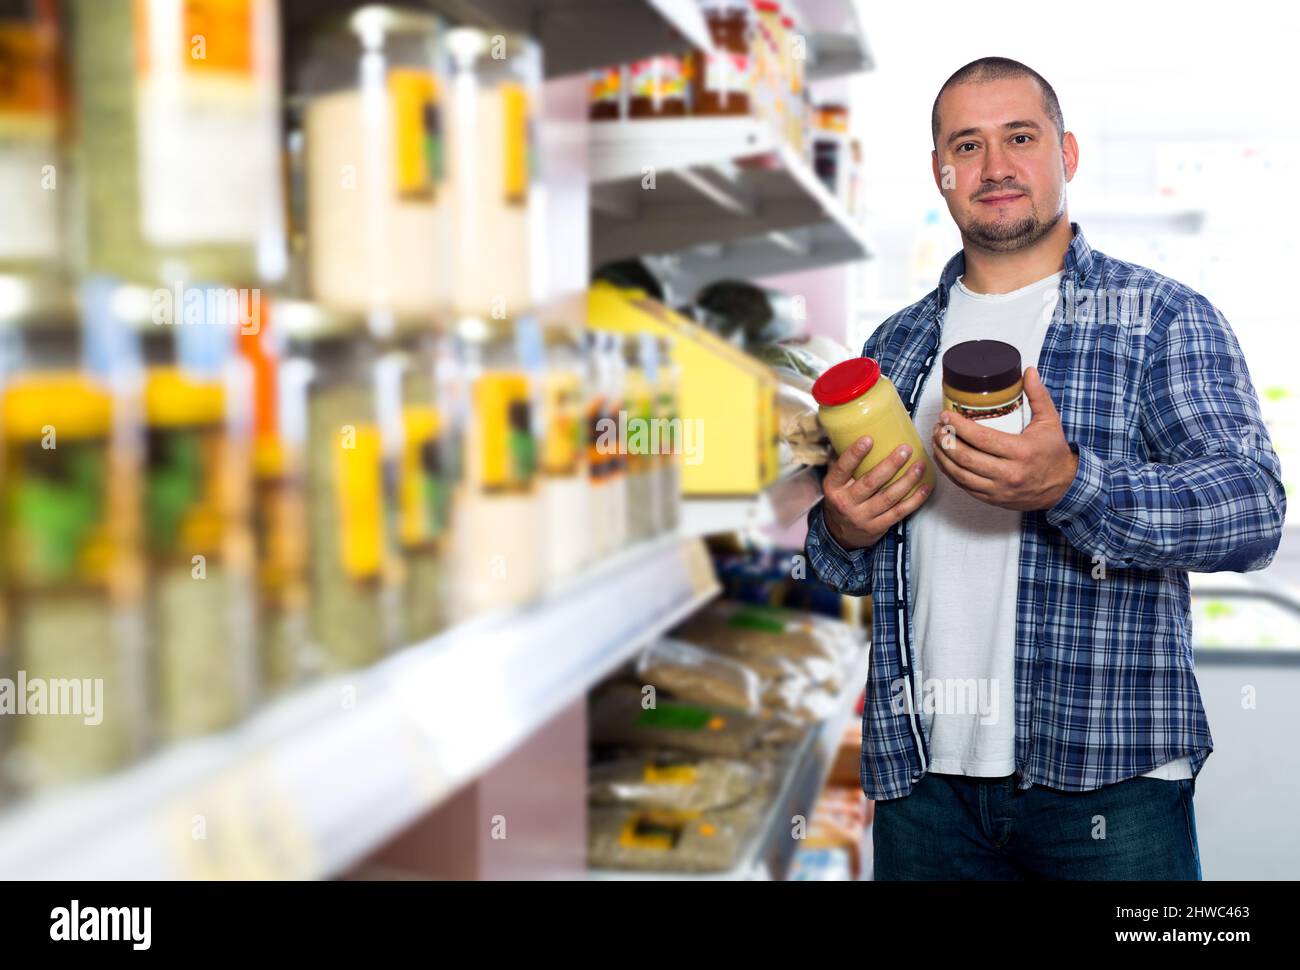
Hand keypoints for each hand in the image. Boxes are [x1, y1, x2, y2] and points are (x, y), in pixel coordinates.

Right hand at [821, 435, 932, 549]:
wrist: (841, 534)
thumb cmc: (842, 499)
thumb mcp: (835, 483)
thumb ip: (844, 463)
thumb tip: (856, 433)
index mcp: (833, 488)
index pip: (842, 469)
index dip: (854, 454)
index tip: (869, 439)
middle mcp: (846, 503)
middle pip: (870, 483)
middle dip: (890, 465)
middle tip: (905, 449)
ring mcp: (862, 517)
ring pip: (888, 497)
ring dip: (907, 480)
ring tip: (919, 465)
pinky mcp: (877, 527)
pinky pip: (899, 512)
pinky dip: (914, 500)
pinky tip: (924, 487)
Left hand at [930, 366, 1078, 511]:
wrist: (1064, 487)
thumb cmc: (1054, 452)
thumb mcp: (1050, 421)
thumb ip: (1038, 395)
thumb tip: (1028, 371)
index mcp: (1021, 451)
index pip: (981, 438)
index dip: (958, 426)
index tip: (945, 415)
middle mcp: (1008, 473)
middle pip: (966, 457)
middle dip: (945, 440)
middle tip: (937, 427)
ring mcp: (999, 490)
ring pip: (961, 474)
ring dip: (943, 457)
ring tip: (936, 440)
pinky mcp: (993, 499)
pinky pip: (965, 487)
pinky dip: (950, 472)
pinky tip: (944, 460)